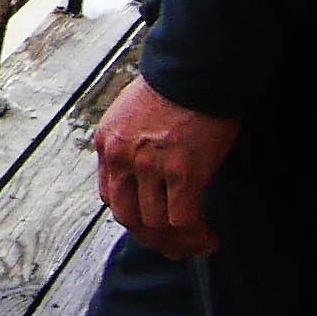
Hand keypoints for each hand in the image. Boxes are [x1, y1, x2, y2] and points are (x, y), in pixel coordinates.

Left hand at [92, 74, 238, 258]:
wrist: (197, 68)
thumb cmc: (175, 84)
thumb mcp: (133, 111)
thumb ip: (133, 140)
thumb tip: (149, 167)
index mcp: (107, 143)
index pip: (110, 195)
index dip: (132, 215)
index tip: (149, 226)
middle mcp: (121, 158)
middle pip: (127, 216)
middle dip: (150, 237)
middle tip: (171, 248)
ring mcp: (150, 167)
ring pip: (155, 223)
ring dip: (177, 241)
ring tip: (197, 244)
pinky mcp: (182, 172)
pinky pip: (182, 219)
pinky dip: (195, 235)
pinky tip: (209, 239)